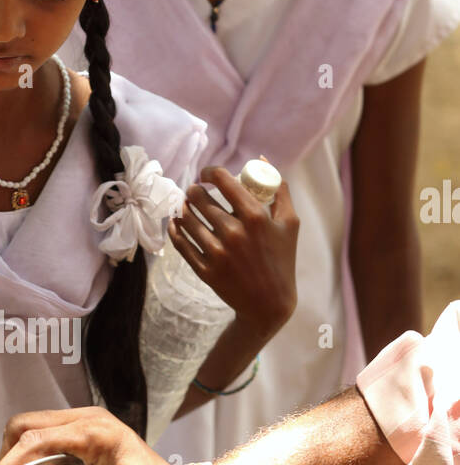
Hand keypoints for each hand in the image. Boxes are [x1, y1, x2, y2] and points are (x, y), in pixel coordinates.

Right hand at [0, 406, 203, 464]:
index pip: (37, 440)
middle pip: (28, 424)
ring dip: (19, 454)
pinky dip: (33, 453)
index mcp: (96, 435)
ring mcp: (88, 421)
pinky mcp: (87, 430)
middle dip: (10, 456)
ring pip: (34, 426)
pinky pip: (48, 433)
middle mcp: (90, 418)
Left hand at [168, 165, 298, 339]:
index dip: (210, 171)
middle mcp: (233, 233)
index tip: (207, 173)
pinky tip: (175, 223)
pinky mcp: (205, 270)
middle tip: (195, 191)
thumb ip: (279, 189)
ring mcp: (217, 253)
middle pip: (200, 199)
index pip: (222, 180)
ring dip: (183, 208)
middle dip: (194, 190)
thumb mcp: (290, 223)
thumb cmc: (282, 259)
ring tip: (185, 205)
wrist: (269, 303)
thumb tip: (262, 160)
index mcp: (255, 217)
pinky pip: (181, 244)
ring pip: (187, 219)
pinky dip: (175, 230)